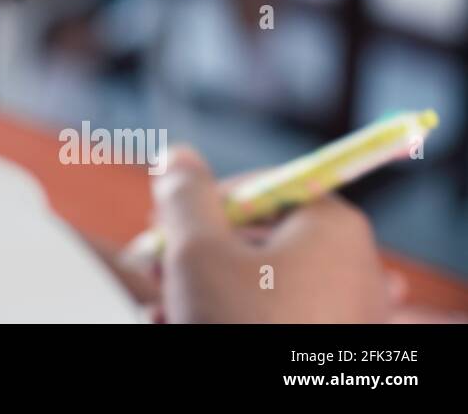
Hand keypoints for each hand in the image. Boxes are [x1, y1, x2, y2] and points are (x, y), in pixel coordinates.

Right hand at [152, 146, 392, 322]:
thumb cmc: (239, 326)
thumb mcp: (195, 250)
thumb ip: (184, 194)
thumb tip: (179, 157)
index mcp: (334, 227)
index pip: (263, 187)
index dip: (205, 203)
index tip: (164, 226)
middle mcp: (354, 268)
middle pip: (259, 239)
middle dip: (195, 255)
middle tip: (154, 270)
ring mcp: (349, 317)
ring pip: (260, 286)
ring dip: (201, 293)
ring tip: (161, 311)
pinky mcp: (332, 353)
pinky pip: (276, 321)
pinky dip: (229, 321)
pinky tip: (185, 328)